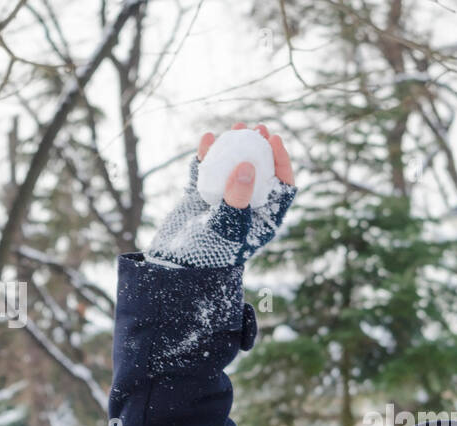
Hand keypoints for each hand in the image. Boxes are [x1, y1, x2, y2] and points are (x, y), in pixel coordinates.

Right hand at [147, 121, 297, 269]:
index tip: (274, 140)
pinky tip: (208, 139)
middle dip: (260, 149)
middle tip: (258, 128)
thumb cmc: (207, 254)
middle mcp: (247, 208)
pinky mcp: (201, 198)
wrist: (174, 266)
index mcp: (263, 219)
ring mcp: (223, 201)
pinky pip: (207, 172)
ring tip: (236, 127)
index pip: (282, 187)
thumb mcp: (227, 227)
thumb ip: (238, 198)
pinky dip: (207, 155)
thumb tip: (248, 165)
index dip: (282, 162)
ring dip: (236, 147)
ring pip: (234, 168)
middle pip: (260, 173)